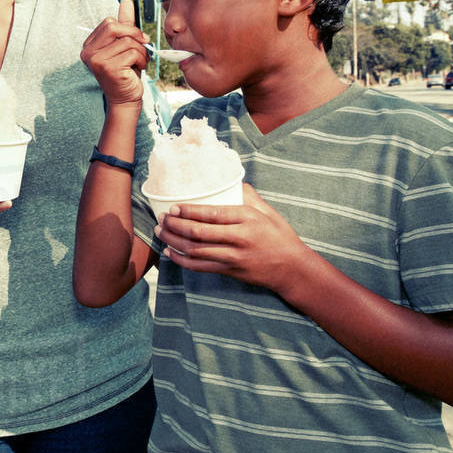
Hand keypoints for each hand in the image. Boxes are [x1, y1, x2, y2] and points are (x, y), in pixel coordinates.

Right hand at [79, 0, 147, 106]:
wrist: (125, 98)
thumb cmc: (125, 72)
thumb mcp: (124, 45)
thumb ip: (124, 25)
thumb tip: (127, 2)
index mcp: (89, 45)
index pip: (109, 23)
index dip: (127, 28)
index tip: (136, 39)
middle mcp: (88, 52)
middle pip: (115, 27)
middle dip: (134, 35)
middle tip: (143, 45)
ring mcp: (97, 60)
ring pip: (127, 41)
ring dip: (140, 51)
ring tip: (139, 61)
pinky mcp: (108, 68)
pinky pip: (132, 52)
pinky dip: (141, 59)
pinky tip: (138, 68)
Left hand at [155, 184, 312, 294]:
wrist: (291, 268)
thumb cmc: (279, 235)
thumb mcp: (267, 211)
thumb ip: (247, 195)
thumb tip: (228, 181)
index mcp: (246, 218)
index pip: (211, 213)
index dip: (188, 211)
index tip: (173, 207)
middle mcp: (238, 238)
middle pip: (197, 233)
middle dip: (174, 225)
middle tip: (162, 218)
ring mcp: (232, 257)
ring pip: (194, 250)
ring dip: (173, 241)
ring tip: (160, 232)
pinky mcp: (229, 271)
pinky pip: (199, 267)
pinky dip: (182, 260)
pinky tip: (170, 252)